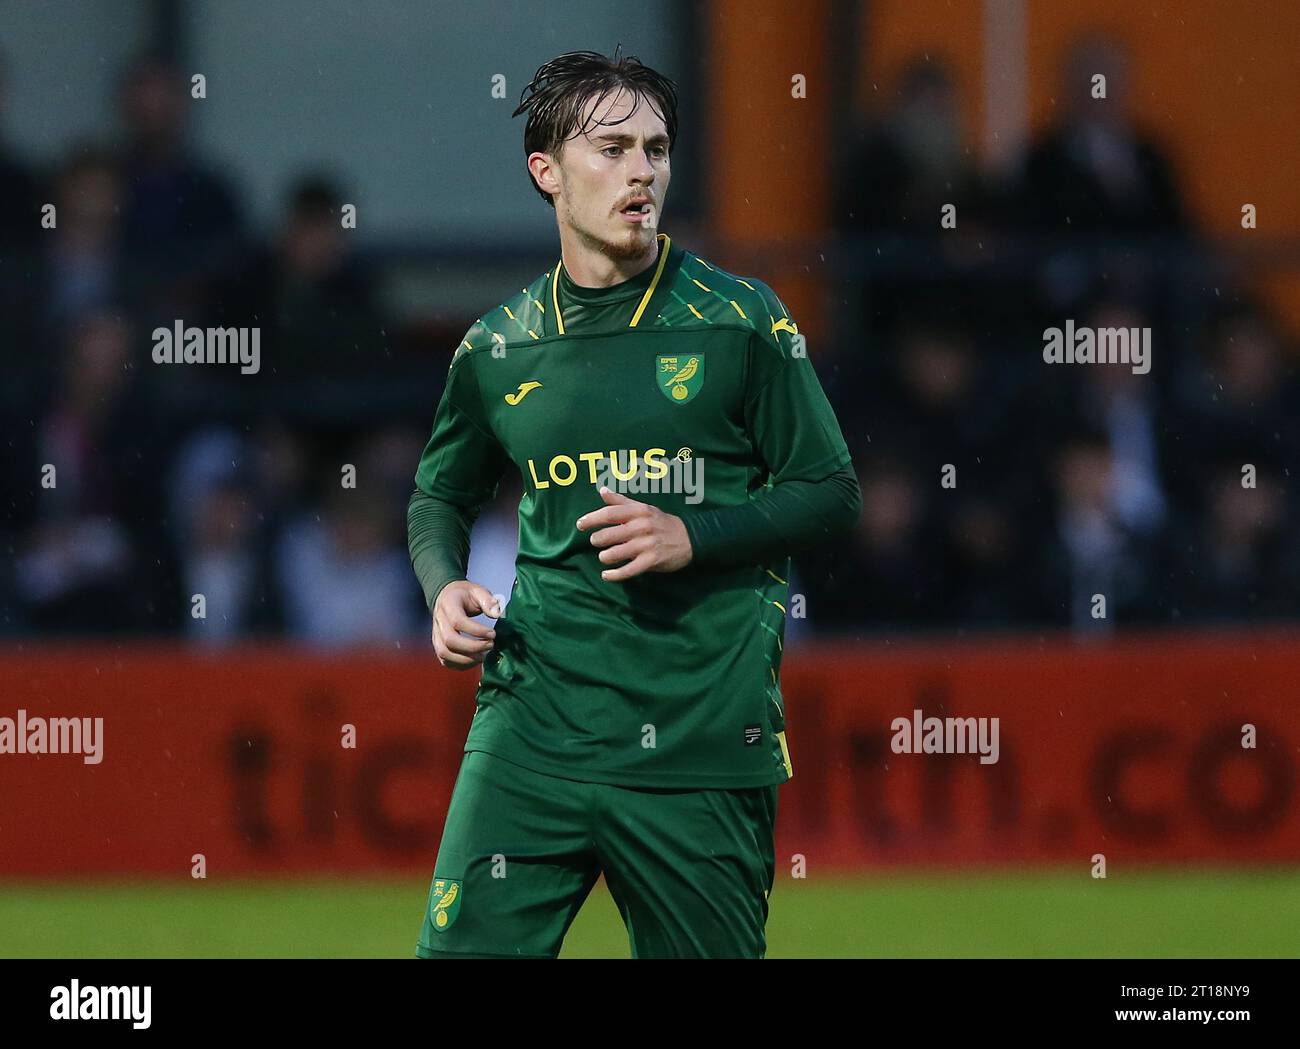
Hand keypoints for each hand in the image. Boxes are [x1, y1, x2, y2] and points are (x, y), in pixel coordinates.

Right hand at [431, 580, 500, 668]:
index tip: (493, 634)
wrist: (447, 597)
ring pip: (444, 653)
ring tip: (484, 656)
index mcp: (448, 605)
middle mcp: (439, 621)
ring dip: (466, 659)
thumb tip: (498, 614)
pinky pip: (445, 660)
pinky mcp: (438, 645)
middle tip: (490, 645)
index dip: (477, 631)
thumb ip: (488, 601)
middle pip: (450, 640)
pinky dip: (460, 665)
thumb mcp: (478, 591)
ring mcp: (436, 634)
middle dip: (473, 647)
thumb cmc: (465, 595)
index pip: (458, 622)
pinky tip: (475, 660)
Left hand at [576, 486, 692, 581]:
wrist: (690, 539)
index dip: (591, 519)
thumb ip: (622, 501)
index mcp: (638, 511)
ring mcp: (646, 544)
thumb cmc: (662, 523)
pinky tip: (606, 575)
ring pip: (615, 553)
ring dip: (605, 557)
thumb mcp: (644, 508)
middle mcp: (641, 526)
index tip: (579, 524)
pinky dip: (614, 575)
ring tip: (604, 557)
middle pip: (609, 534)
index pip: (609, 513)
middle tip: (595, 542)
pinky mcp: (651, 561)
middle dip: (597, 540)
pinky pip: (628, 570)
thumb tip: (602, 490)